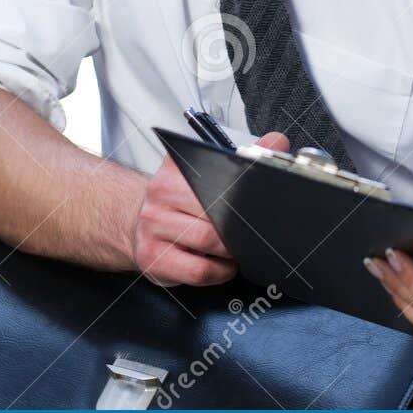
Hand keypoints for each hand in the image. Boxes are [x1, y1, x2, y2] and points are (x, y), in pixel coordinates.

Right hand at [134, 130, 288, 285]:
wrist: (136, 221)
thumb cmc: (179, 200)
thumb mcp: (206, 173)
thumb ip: (243, 157)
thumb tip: (276, 141)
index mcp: (177, 166)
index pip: (218, 171)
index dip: (244, 188)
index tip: (259, 198)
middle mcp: (161, 192)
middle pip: (217, 209)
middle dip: (240, 224)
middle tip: (251, 229)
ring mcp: (153, 226)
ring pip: (210, 241)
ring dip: (232, 250)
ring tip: (236, 247)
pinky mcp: (152, 258)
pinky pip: (199, 271)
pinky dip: (220, 271)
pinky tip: (222, 265)